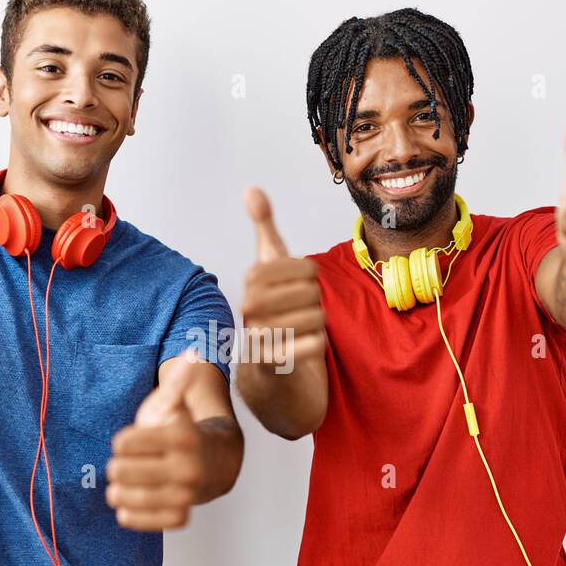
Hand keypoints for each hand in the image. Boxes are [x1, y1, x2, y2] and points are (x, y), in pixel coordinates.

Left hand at [106, 353, 203, 531]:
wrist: (216, 466)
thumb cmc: (183, 432)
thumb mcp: (176, 405)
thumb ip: (178, 382)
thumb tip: (192, 353)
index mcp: (182, 437)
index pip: (122, 443)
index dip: (122, 442)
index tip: (131, 443)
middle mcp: (187, 468)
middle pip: (119, 471)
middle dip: (116, 467)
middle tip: (123, 466)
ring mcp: (185, 496)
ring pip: (126, 498)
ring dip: (118, 492)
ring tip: (122, 485)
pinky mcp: (179, 518)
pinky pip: (139, 521)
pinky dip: (128, 514)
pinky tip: (129, 503)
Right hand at [240, 187, 325, 368]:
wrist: (270, 378)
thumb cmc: (273, 314)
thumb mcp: (269, 268)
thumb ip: (263, 228)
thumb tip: (251, 188)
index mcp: (252, 282)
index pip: (296, 267)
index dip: (308, 274)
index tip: (306, 283)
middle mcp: (249, 310)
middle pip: (303, 293)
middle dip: (312, 299)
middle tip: (309, 307)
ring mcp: (257, 340)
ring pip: (307, 319)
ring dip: (316, 322)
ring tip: (311, 326)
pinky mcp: (270, 368)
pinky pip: (305, 348)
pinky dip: (314, 345)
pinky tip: (311, 345)